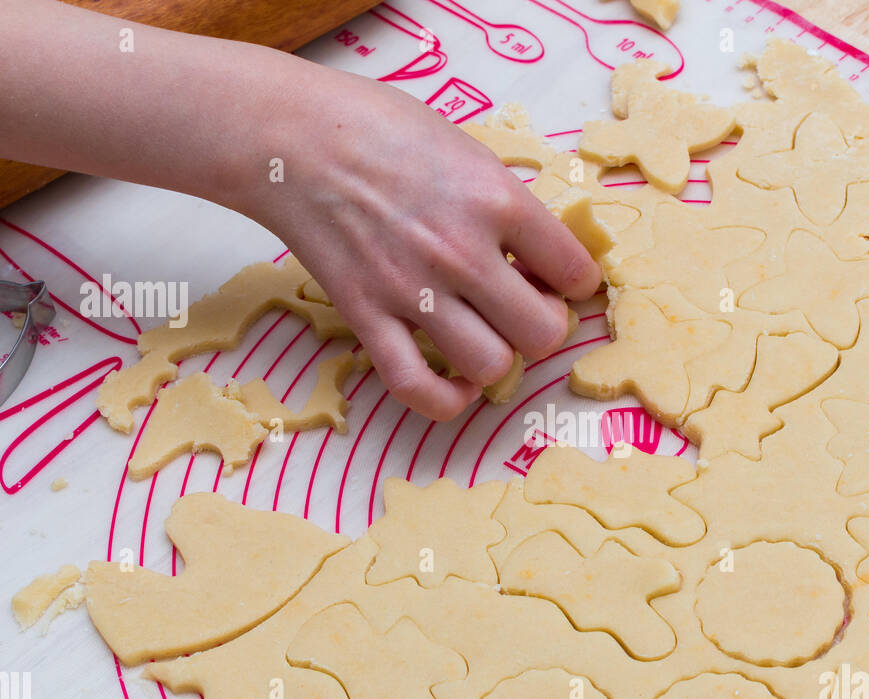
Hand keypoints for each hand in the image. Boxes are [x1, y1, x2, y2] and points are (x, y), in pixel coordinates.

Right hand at [233, 64, 602, 419]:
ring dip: (499, 360)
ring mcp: (413, 291)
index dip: (577, 283)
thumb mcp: (465, 148)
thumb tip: (539, 254)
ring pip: (491, 366)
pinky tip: (457, 385)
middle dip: (545, 328)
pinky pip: (419, 387)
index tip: (562, 280)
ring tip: (487, 337)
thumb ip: (505, 203)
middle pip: (543, 332)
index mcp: (496, 200)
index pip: (575, 270)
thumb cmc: (378, 127)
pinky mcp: (367, 317)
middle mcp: (461, 252)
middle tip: (526, 310)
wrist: (291, 136)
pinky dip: (447, 400)